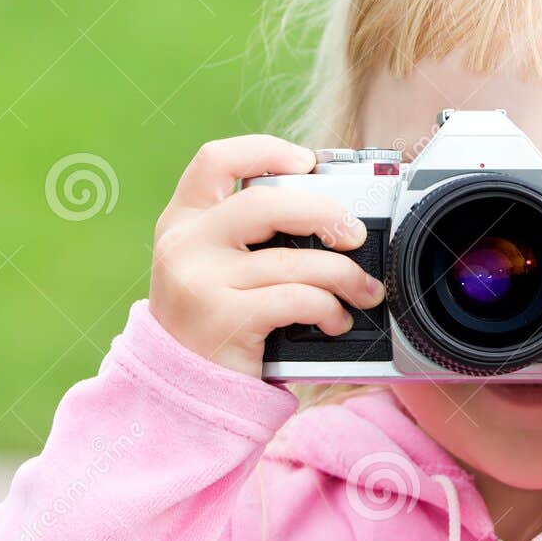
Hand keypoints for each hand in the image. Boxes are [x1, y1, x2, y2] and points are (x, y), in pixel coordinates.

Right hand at [149, 135, 384, 376]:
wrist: (178, 390)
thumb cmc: (211, 321)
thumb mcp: (211, 267)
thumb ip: (247, 236)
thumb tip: (330, 214)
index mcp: (182, 221)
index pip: (215, 160)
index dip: (266, 151)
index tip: (307, 162)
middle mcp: (184, 245)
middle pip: (266, 203)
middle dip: (325, 213)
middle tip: (355, 233)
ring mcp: (201, 282)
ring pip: (293, 260)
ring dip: (344, 275)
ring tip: (363, 292)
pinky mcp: (225, 320)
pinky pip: (297, 299)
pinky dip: (329, 308)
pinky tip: (336, 320)